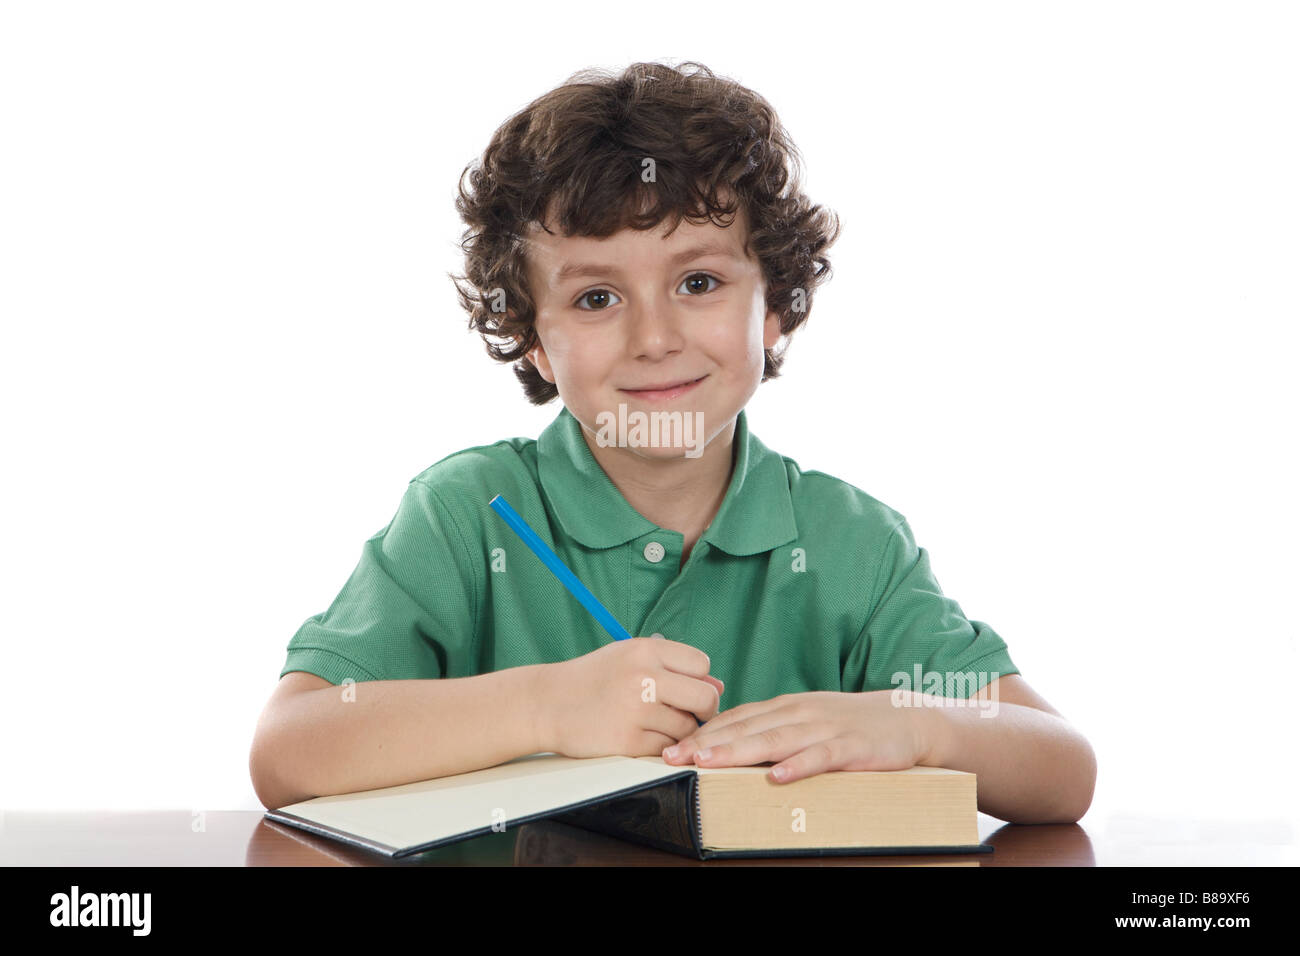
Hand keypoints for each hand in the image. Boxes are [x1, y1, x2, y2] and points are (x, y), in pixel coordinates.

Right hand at [538, 637, 723, 758]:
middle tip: (688, 714)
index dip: (699, 679)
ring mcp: (635, 709)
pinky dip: (662, 747)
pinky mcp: (627, 740)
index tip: (685, 688)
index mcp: (645, 649)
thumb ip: (673, 667)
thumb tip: (719, 686)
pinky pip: (667, 748)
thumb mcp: (629, 658)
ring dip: (680, 731)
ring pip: (688, 727)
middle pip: (705, 697)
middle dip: (704, 709)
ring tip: (656, 724)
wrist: (547, 703)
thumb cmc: (595, 679)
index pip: (701, 664)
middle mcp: (642, 676)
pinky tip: (644, 737)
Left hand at [659, 690, 937, 783]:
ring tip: (707, 762)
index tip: (670, 747)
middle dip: (706, 743)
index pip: (736, 718)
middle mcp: (799, 713)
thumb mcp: (806, 720)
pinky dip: (798, 766)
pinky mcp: (850, 747)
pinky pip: (820, 758)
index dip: (702, 733)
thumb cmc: (850, 724)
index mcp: (786, 706)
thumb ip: (772, 728)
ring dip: (738, 752)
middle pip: (746, 728)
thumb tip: (729, 745)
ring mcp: (824, 728)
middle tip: (673, 755)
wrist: (906, 718)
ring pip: (774, 740)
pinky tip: (778, 777)